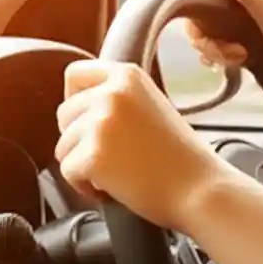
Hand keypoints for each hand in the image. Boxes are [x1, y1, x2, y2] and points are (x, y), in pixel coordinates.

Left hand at [55, 59, 231, 231]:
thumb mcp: (152, 106)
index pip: (75, 74)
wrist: (199, 189)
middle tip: (110, 155)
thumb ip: (119, 99)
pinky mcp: (92, 156)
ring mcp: (100, 123)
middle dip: (79, 138)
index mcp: (127, 76)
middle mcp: (111, 93)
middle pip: (64, 113)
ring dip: (83, 164)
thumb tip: (81, 108)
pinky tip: (113, 188)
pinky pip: (67, 172)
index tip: (87, 119)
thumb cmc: (181, 158)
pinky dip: (84, 186)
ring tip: (117, 172)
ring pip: (63, 146)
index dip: (75, 99)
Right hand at [185, 0, 262, 71]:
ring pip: (211, 40)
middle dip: (207, 41)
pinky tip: (237, 63)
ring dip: (217, 52)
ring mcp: (242, 27)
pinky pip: (222, 52)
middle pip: (202, 24)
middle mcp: (238, 5)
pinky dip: (224, 58)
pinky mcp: (248, 46)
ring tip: (238, 58)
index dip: (195, 16)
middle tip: (222, 53)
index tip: (200, 30)